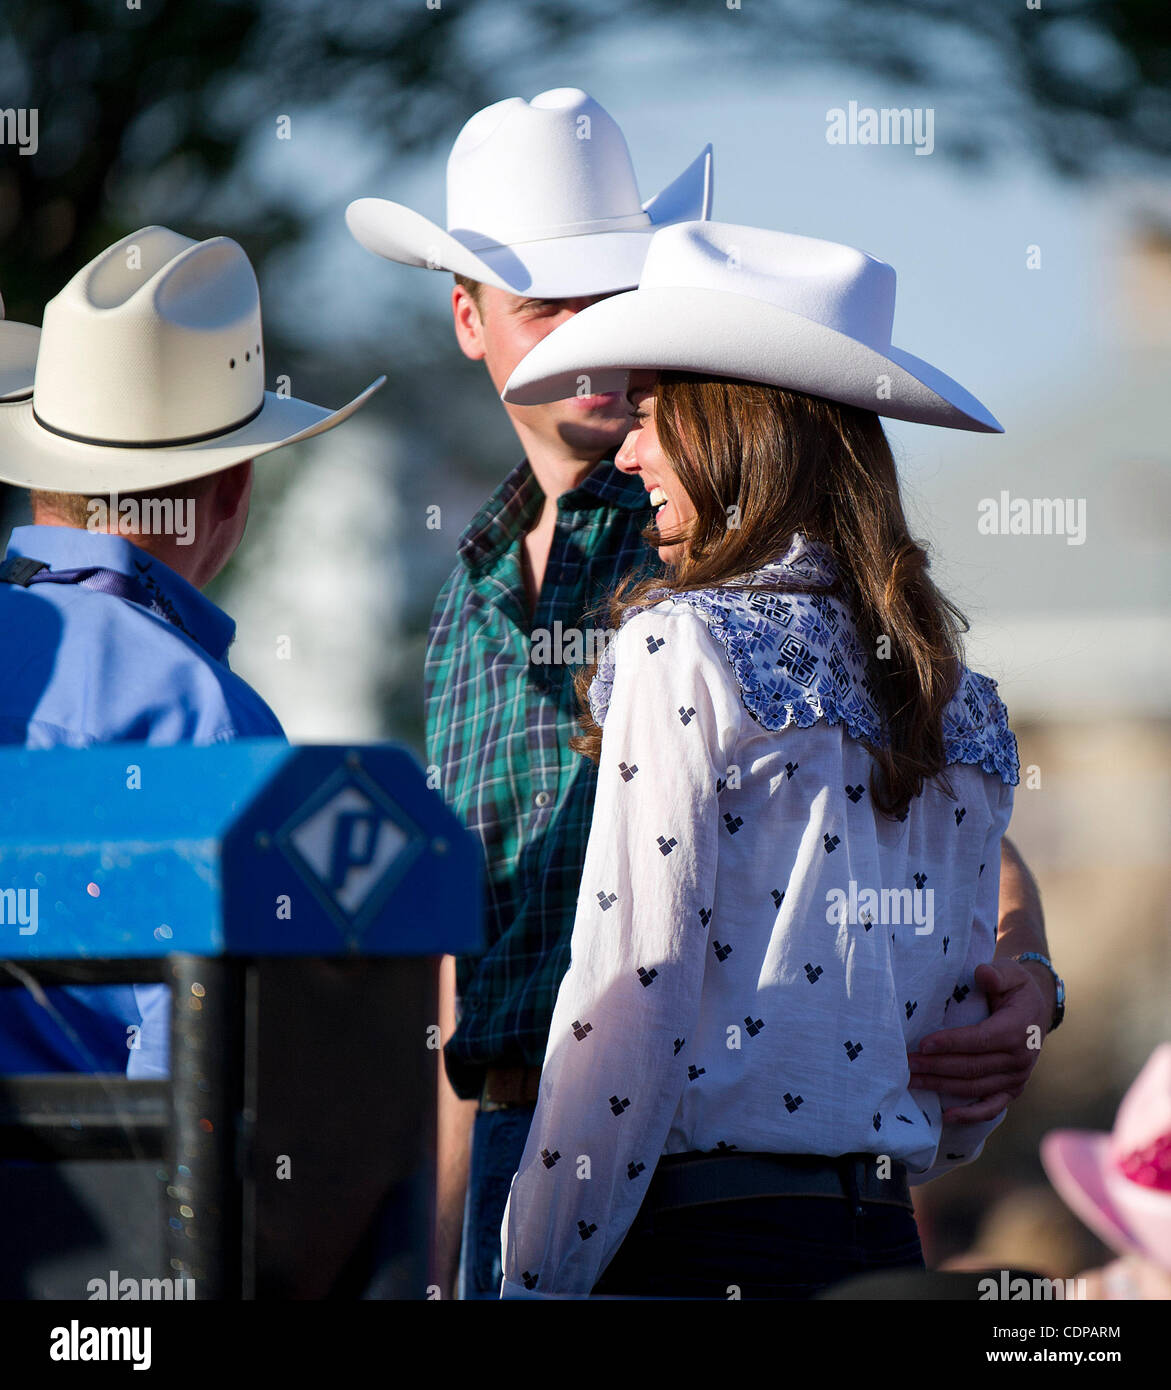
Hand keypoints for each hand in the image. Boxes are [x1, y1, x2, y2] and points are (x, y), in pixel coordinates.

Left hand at [907, 959, 1050, 1122]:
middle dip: (936, 1066)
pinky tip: (946, 1116)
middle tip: (906, 1063)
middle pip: (972, 1067)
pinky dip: (970, 1115)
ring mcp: (1017, 1078)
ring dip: (941, 1086)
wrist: (1038, 1008)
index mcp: (1017, 1030)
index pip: (980, 1040)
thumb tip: (982, 973)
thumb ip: (996, 974)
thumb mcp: (1010, 973)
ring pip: (974, 1086)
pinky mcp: (1013, 1089)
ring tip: (911, 1082)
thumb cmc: (1016, 988)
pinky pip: (992, 1107)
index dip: (951, 1043)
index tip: (923, 1044)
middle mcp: (1019, 1059)